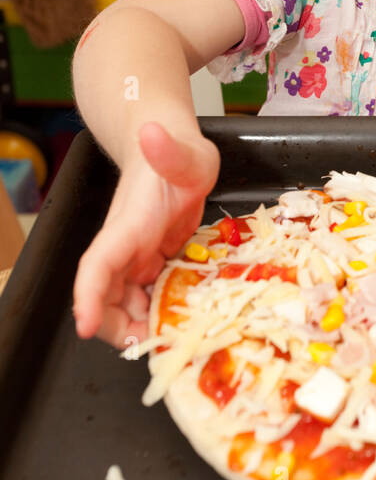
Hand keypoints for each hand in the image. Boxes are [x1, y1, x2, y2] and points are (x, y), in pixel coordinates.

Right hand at [73, 122, 220, 350]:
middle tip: (154, 346)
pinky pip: (148, 298)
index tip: (85, 327)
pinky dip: (160, 314)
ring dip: (140, 327)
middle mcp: (126, 247)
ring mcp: (137, 258)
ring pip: (125, 304)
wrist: (175, 153)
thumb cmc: (178, 156)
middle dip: (119, 329)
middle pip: (106, 297)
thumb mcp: (185, 153)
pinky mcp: (153, 263)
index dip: (88, 297)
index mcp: (129, 225)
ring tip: (173, 339)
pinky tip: (183, 323)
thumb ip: (168, 148)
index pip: (99, 264)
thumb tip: (151, 134)